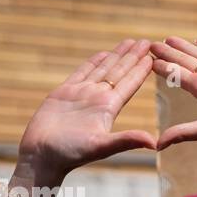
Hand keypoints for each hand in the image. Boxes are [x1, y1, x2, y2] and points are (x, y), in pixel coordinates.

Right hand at [15, 39, 157, 183]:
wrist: (42, 156)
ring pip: (103, 69)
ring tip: (131, 42)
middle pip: (120, 72)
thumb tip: (154, 143)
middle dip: (133, 56)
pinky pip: (82, 72)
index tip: (154, 55)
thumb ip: (126, 140)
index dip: (141, 69)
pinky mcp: (64, 93)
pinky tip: (104, 54)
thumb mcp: (101, 146)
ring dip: (117, 56)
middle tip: (148, 41)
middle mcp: (98, 99)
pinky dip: (93, 62)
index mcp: (109, 108)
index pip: (129, 84)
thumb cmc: (70, 154)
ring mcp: (82, 95)